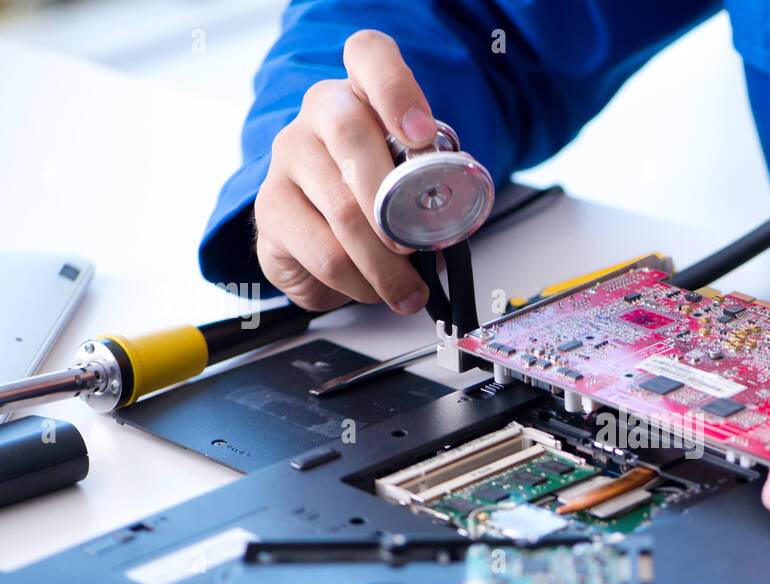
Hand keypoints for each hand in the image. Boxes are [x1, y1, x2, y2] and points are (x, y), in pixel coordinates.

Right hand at [254, 30, 433, 313]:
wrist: (323, 225)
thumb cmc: (380, 191)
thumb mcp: (415, 177)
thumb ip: (432, 186)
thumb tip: (449, 226)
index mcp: (364, 90)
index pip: (371, 56)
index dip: (396, 90)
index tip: (420, 132)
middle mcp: (321, 111)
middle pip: (350, 135)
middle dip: (391, 200)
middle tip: (414, 245)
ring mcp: (289, 156)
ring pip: (341, 211)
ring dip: (384, 264)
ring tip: (407, 291)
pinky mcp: (271, 207)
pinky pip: (323, 253)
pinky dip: (359, 282)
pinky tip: (372, 289)